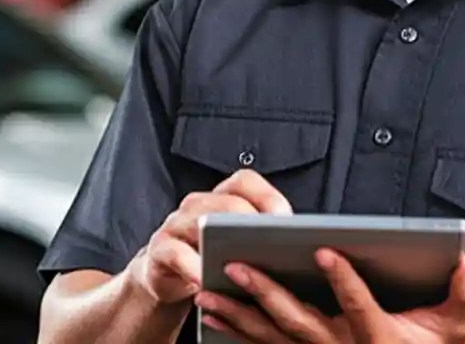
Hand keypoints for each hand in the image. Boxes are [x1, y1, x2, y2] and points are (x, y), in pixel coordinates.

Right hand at [128, 169, 292, 304]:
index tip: (286, 222)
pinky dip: (191, 266)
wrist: (166, 276)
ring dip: (221, 241)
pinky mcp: (159, 250)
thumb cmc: (211, 260)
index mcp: (222, 198)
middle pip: (227, 202)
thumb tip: (305, 249)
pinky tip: (204, 281)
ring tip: (241, 263)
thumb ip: (262, 241)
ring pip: (199, 221)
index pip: (245, 182)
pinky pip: (175, 252)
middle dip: (250, 222)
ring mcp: (176, 224)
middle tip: (270, 247)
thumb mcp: (236, 248)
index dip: (267, 197)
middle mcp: (198, 205)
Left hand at [195, 248, 464, 342]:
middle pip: (300, 322)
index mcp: (378, 338)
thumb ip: (464, 295)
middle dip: (267, 293)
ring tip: (206, 291)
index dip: (345, 280)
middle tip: (237, 265)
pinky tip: (211, 313)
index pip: (361, 307)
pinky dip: (236, 330)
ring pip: (271, 337)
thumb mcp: (454, 329)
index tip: (326, 249)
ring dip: (237, 315)